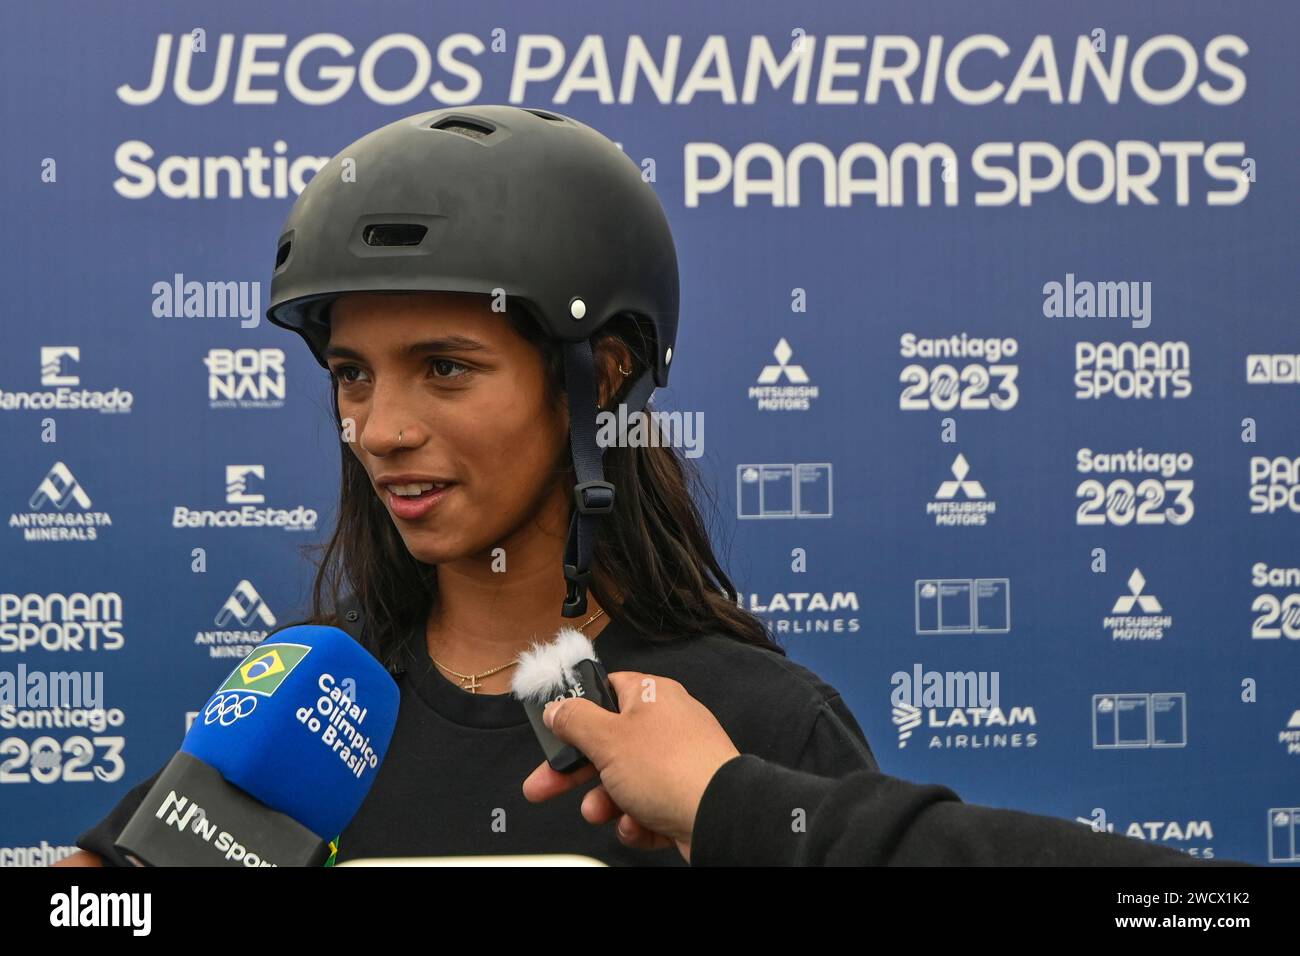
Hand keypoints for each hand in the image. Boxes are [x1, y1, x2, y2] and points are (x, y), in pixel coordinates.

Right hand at [521, 671, 739, 862]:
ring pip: (625, 781)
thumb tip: (557, 707)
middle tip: (543, 787)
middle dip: (575, 772)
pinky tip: (639, 824)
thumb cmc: (668, 768)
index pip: (605, 691)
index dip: (575, 710)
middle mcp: (667, 724)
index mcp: (651, 696)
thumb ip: (575, 720)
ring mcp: (678, 762)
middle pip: (608, 744)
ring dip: (606, 801)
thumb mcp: (606, 738)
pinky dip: (637, 819)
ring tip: (602, 813)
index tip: (552, 731)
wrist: (720, 816)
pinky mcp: (686, 796)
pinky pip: (647, 807)